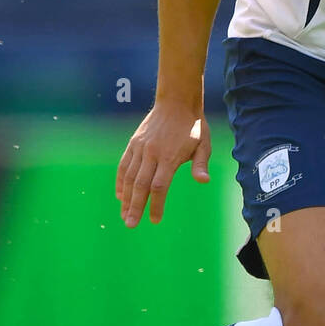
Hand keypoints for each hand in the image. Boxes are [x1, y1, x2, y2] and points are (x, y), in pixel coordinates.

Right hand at [116, 102, 210, 227]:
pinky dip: (121, 181)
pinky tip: (120, 195)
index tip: (154, 220)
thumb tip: (203, 181)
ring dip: (126, 198)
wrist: (176, 101)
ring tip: (124, 214)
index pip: (159, 186)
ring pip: (130, 177)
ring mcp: (140, 148)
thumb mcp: (204, 144)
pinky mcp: (134, 143)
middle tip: (130, 224)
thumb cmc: (194, 126)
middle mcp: (152, 153)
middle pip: (141, 185)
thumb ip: (201, 164)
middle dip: (135, 207)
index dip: (155, 205)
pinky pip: (124, 165)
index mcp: (169, 157)